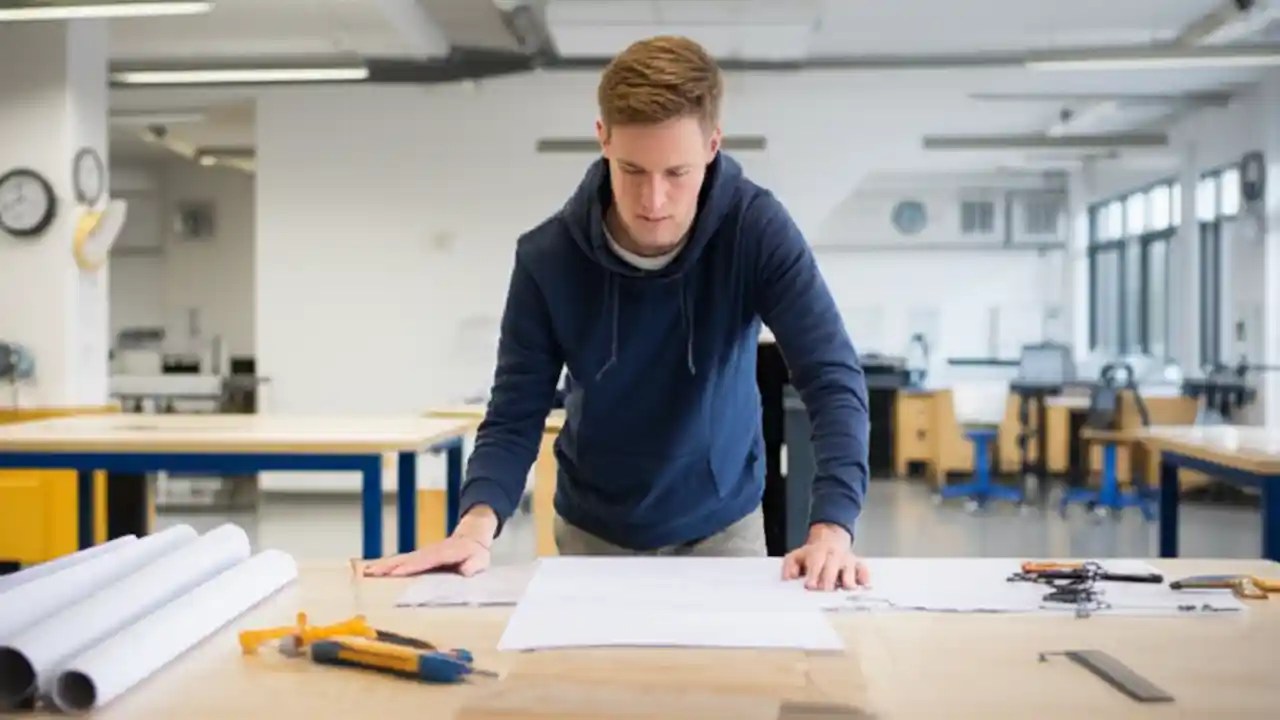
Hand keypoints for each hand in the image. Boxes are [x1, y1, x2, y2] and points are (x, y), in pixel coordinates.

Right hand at [362, 505, 496, 577]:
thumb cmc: (475, 553)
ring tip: (366, 572)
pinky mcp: (418, 558)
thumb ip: (473, 566)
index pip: (424, 561)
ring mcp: (422, 554)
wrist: (472, 536)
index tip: (394, 573)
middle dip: (388, 566)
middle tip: (370, 573)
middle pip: (406, 559)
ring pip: (400, 559)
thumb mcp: (480, 560)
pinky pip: (401, 561)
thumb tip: (465, 571)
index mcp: (443, 554)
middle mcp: (429, 552)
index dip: (409, 567)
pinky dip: (387, 565)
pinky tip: (374, 570)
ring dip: (383, 565)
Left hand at [782, 523, 868, 590]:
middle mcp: (834, 556)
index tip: (810, 586)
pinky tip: (862, 586)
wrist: (830, 538)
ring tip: (845, 591)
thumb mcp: (796, 556)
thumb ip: (789, 566)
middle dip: (828, 581)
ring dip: (847, 582)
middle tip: (825, 592)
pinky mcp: (858, 566)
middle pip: (833, 569)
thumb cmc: (813, 554)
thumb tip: (788, 578)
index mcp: (818, 553)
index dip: (813, 575)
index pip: (816, 564)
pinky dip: (864, 578)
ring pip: (850, 571)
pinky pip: (864, 571)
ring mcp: (847, 561)